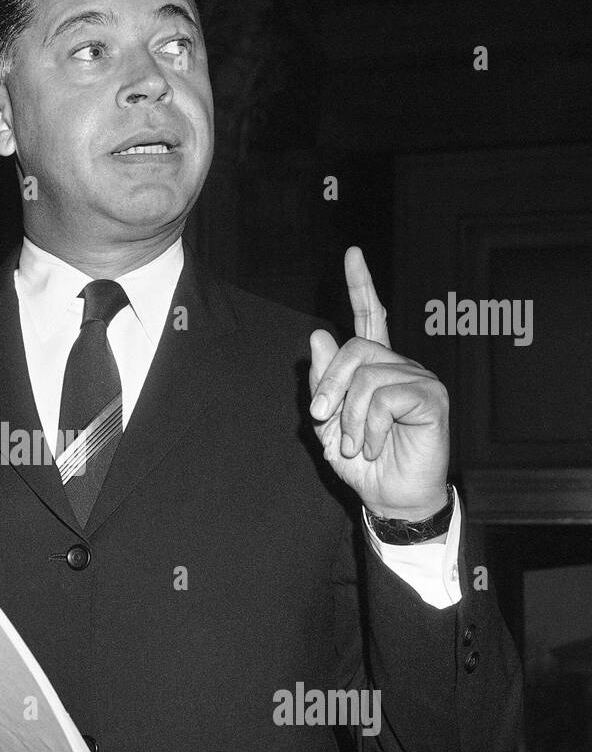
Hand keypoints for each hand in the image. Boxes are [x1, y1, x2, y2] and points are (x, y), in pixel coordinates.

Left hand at [308, 246, 448, 519]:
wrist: (388, 498)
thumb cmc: (362, 462)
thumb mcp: (328, 423)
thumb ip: (323, 383)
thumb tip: (320, 334)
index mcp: (375, 367)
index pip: (370, 317)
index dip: (362, 285)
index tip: (352, 254)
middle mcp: (400, 365)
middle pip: (355, 348)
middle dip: (329, 386)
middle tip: (322, 420)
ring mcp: (419, 379)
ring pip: (367, 377)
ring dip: (351, 418)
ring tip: (359, 444)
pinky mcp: (432, 399)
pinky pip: (387, 397)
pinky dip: (371, 427)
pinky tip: (377, 445)